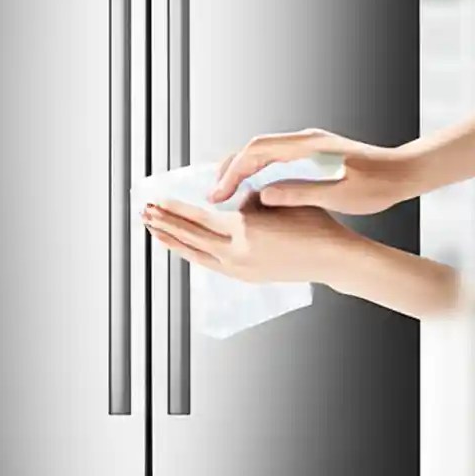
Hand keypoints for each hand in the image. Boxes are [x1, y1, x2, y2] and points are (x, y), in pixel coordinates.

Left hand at [141, 198, 354, 284]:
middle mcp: (236, 255)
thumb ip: (242, 199)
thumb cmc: (310, 222)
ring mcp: (239, 270)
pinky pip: (209, 263)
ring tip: (153, 230)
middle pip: (190, 238)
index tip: (155, 201)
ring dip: (173, 241)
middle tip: (143, 213)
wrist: (332, 257)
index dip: (173, 209)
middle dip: (164, 224)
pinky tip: (182, 246)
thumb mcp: (273, 199)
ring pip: (196, 254)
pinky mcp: (245, 277)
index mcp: (243, 232)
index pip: (197, 219)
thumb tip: (222, 198)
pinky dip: (192, 252)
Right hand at [208, 128, 421, 214]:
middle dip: (229, 169)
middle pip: (253, 147)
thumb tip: (263, 196)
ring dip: (240, 170)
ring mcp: (307, 144)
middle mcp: (305, 139)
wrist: (403, 173)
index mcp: (309, 146)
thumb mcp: (340, 196)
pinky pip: (274, 158)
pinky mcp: (311, 153)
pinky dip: (256, 171)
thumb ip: (301, 194)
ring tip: (225, 195)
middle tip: (213, 196)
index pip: (257, 151)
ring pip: (262, 152)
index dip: (233, 172)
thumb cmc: (378, 187)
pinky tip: (250, 190)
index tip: (218, 195)